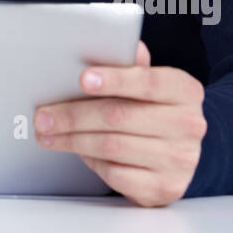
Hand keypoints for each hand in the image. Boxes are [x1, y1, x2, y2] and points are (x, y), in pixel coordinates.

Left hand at [33, 40, 206, 206]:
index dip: (114, 80)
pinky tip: (80, 152)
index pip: (148, 82)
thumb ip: (134, 67)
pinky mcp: (164, 188)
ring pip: (112, 146)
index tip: (82, 79)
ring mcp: (179, 160)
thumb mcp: (151, 86)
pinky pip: (116, 174)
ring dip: (73, 140)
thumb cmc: (155, 112)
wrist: (181, 156)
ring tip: (48, 135)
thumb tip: (119, 44)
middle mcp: (189, 125)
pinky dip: (92, 162)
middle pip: (119, 116)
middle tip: (43, 116)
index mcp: (185, 91)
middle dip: (74, 115)